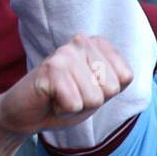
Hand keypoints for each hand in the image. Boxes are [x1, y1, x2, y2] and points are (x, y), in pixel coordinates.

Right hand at [0, 34, 132, 137]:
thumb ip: (115, 81)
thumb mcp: (98, 92)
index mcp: (97, 44)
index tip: (87, 90)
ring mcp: (65, 53)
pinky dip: (63, 110)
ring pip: (94, 98)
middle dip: (93, 100)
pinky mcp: (50, 68)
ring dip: (77, 106)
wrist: (26, 114)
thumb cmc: (64, 102)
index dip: (108, 93)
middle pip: (111, 87)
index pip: (125, 77)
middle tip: (72, 95)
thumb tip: (129, 74)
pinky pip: (74, 103)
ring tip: (61, 97)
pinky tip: (51, 100)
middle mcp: (81, 42)